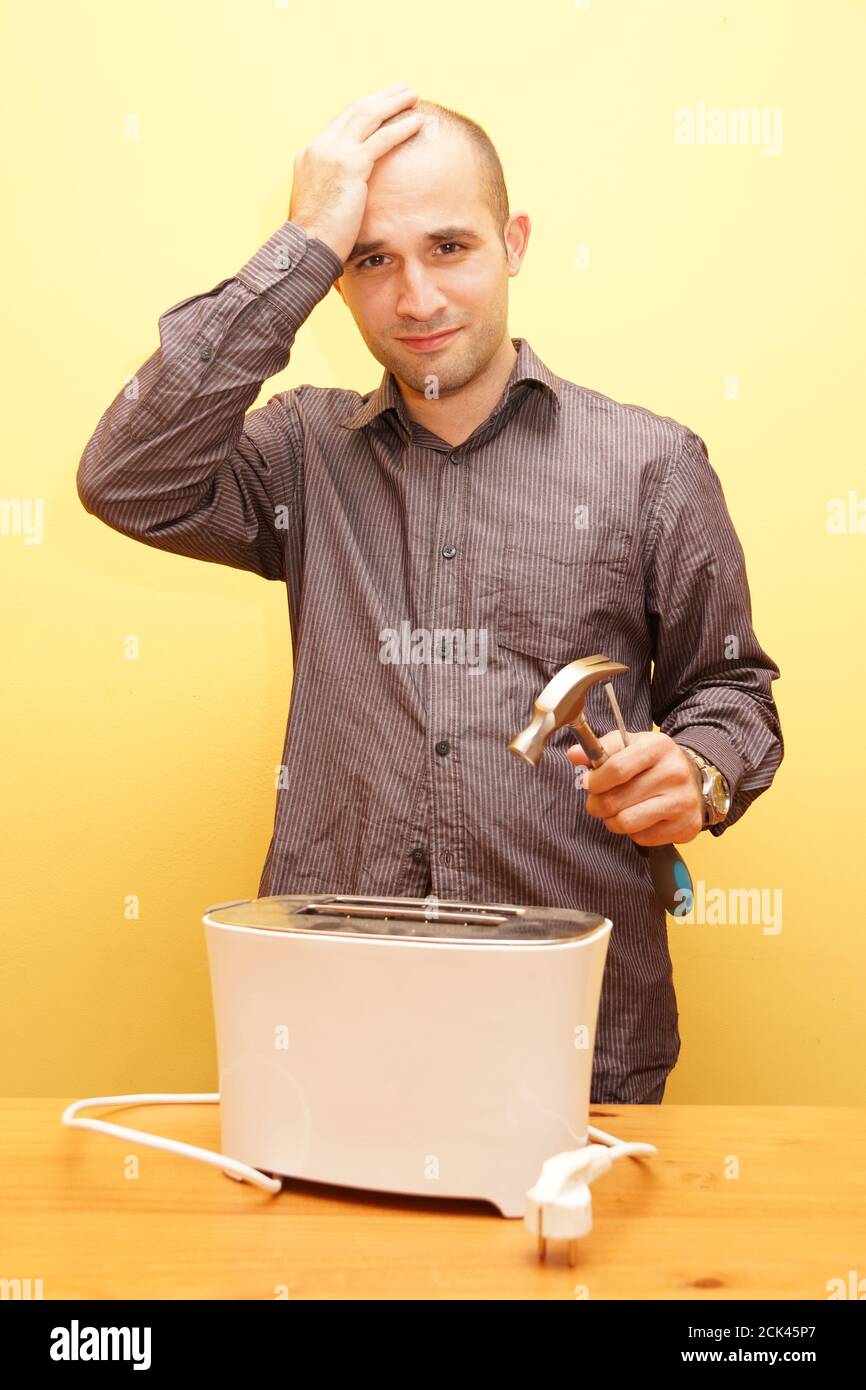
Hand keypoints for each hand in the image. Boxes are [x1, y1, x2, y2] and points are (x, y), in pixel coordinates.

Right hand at [289, 84, 424, 264]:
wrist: (306, 248)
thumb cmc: (315, 238)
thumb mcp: (319, 204)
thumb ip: (330, 188)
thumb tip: (345, 193)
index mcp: (309, 155)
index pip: (339, 122)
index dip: (363, 109)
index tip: (380, 103)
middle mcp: (319, 148)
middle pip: (354, 111)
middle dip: (379, 98)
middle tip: (400, 89)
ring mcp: (333, 154)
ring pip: (368, 117)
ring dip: (392, 104)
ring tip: (412, 96)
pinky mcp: (350, 167)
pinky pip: (382, 139)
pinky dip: (401, 128)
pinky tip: (418, 122)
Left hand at [567, 731, 703, 845]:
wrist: (695, 779)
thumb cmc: (654, 762)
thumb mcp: (631, 745)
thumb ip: (601, 748)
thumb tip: (574, 754)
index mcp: (658, 747)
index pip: (616, 768)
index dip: (594, 781)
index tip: (587, 784)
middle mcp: (674, 773)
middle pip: (615, 800)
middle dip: (597, 805)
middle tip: (597, 803)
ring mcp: (682, 801)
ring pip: (626, 823)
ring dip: (612, 822)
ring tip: (616, 813)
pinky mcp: (686, 826)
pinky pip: (642, 838)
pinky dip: (634, 832)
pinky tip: (639, 819)